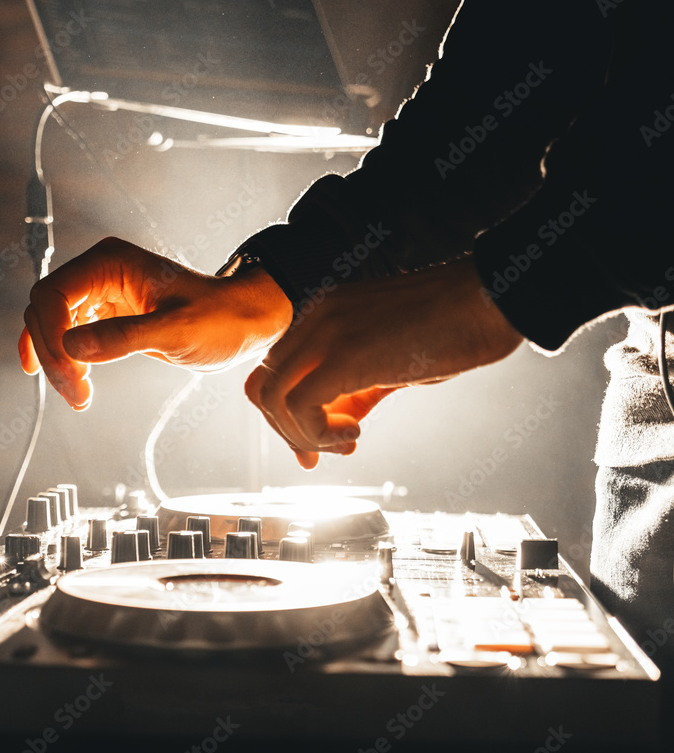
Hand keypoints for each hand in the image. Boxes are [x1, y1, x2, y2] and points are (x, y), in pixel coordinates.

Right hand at [19, 237, 292, 408]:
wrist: (244, 323)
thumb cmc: (221, 319)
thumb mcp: (177, 331)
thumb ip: (125, 336)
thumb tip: (72, 345)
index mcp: (111, 263)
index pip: (53, 295)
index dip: (52, 336)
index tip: (71, 373)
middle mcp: (100, 273)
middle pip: (46, 310)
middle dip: (53, 353)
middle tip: (75, 394)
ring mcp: (102, 294)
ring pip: (53, 325)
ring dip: (57, 360)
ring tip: (78, 396)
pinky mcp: (109, 315)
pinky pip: (70, 334)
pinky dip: (66, 358)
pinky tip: (72, 381)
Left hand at [244, 256, 523, 467]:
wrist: (488, 299)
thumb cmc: (454, 327)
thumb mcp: (392, 361)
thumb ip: (358, 389)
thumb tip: (340, 423)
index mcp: (324, 312)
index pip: (275, 370)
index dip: (288, 415)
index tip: (317, 444)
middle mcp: (316, 316)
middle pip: (264, 385)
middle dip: (291, 431)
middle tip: (327, 452)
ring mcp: (325, 332)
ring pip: (273, 398)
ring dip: (304, 436)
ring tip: (347, 441)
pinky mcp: (344, 355)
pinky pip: (299, 407)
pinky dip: (319, 434)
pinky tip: (356, 434)